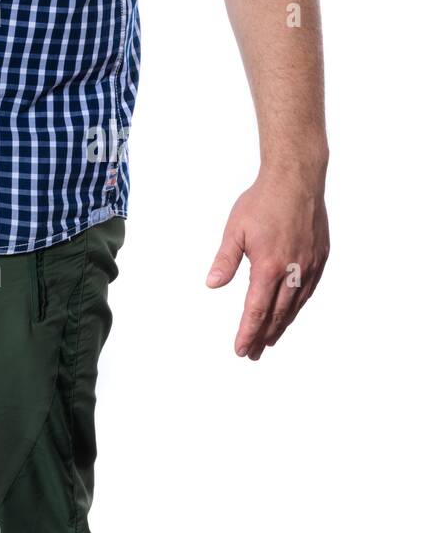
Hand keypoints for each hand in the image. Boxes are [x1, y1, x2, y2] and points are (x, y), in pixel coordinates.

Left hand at [205, 176, 328, 359]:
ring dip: (281, 325)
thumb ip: (225, 259)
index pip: (256, 310)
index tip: (240, 349)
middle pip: (277, 315)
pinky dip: (298, 306)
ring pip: (295, 306)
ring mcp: (310, 265)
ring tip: (269, 340)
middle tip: (252, 353)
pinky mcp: (320, 257)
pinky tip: (291, 312)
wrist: (296, 180)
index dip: (247, 332)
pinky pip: (309, 290)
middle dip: (263, 336)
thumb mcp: (235, 229)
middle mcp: (292, 271)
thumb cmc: (262, 202)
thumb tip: (212, 284)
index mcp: (268, 266)